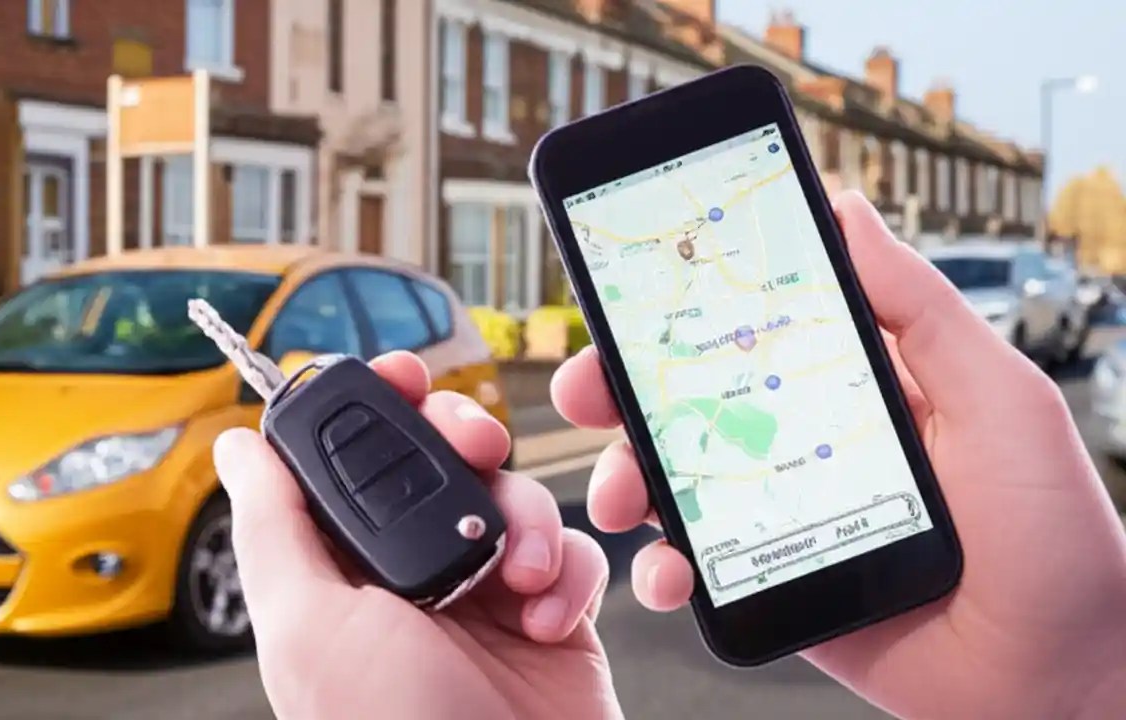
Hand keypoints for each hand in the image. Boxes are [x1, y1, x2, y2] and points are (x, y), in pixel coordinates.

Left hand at [213, 352, 621, 719]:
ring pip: (512, 493)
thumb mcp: (309, 626)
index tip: (402, 374)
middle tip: (476, 442)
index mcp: (343, 569)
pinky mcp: (551, 616)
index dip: (376, 404)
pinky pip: (569, 552)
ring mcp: (484, 594)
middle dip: (463, 436)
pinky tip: (549, 617)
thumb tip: (238, 447)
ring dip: (524, 518)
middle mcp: (412, 574)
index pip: (352, 457)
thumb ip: (276, 528)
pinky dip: (567, 571)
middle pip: (441, 457)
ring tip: (517, 576)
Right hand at [552, 191, 1125, 718]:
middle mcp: (803, 439)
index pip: (752, 326)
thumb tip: (848, 211)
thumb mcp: (1000, 399)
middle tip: (589, 387)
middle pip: (689, 399)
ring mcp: (778, 512)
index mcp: (851, 383)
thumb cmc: (1053, 536)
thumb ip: (920, 310)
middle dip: (620, 388)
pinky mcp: (766, 579)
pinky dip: (658, 568)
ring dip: (623, 477)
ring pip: (673, 479)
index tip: (631, 286)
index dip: (685, 305)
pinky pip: (690, 566)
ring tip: (620, 495)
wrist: (1055, 678)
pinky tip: (667, 573)